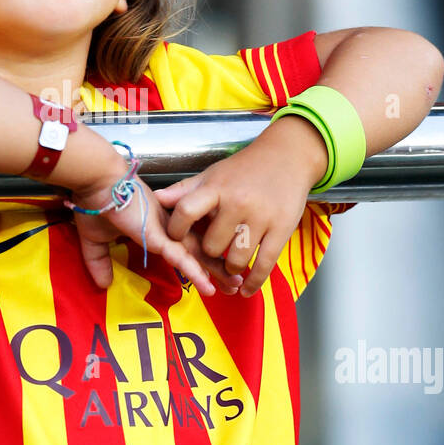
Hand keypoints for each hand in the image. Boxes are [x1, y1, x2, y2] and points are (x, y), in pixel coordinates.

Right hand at [67, 168, 228, 298]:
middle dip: (219, 268)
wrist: (95, 181)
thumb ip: (100, 262)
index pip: (186, 245)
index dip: (201, 261)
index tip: (217, 276)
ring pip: (196, 255)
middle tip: (236, 284)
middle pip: (200, 250)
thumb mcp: (95, 241)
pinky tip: (207, 285)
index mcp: (159, 225)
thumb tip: (104, 285)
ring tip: (234, 287)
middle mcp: (169, 226)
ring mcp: (165, 229)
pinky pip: (178, 256)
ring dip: (215, 272)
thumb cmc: (95, 204)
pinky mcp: (156, 233)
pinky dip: (194, 271)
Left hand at [153, 121, 326, 297]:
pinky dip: (253, 283)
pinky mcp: (281, 230)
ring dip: (231, 268)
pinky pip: (264, 265)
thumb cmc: (244, 168)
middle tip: (214, 250)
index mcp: (216, 188)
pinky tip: (246, 288)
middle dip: (210, 253)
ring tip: (232, 264)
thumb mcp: (213, 174)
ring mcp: (260, 218)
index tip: (177, 238)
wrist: (287, 155)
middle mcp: (237, 203)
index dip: (176, 230)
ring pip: (236, 260)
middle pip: (212, 246)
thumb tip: (156, 199)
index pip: (186, 212)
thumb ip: (184, 190)